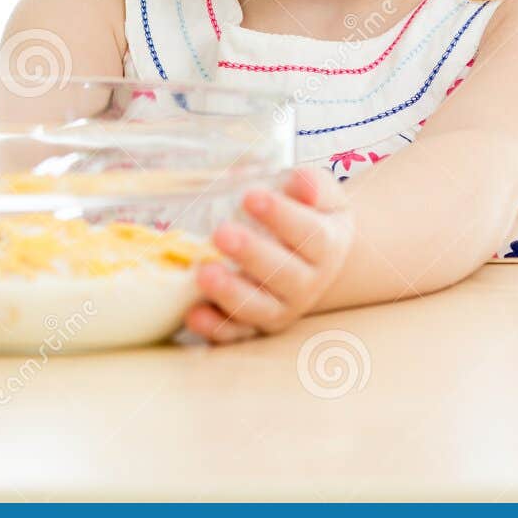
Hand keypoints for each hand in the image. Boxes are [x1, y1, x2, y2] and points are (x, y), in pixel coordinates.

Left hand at [186, 166, 353, 343]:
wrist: (318, 260)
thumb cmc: (312, 216)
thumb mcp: (323, 196)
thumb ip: (313, 186)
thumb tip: (300, 183)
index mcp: (325, 246)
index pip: (308, 233)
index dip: (280, 216)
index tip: (251, 196)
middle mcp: (307, 282)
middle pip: (283, 274)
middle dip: (251, 254)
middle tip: (221, 233)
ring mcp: (282, 308)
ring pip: (259, 308)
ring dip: (230, 294)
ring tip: (204, 273)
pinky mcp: (256, 326)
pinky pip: (237, 333)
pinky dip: (216, 327)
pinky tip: (193, 314)